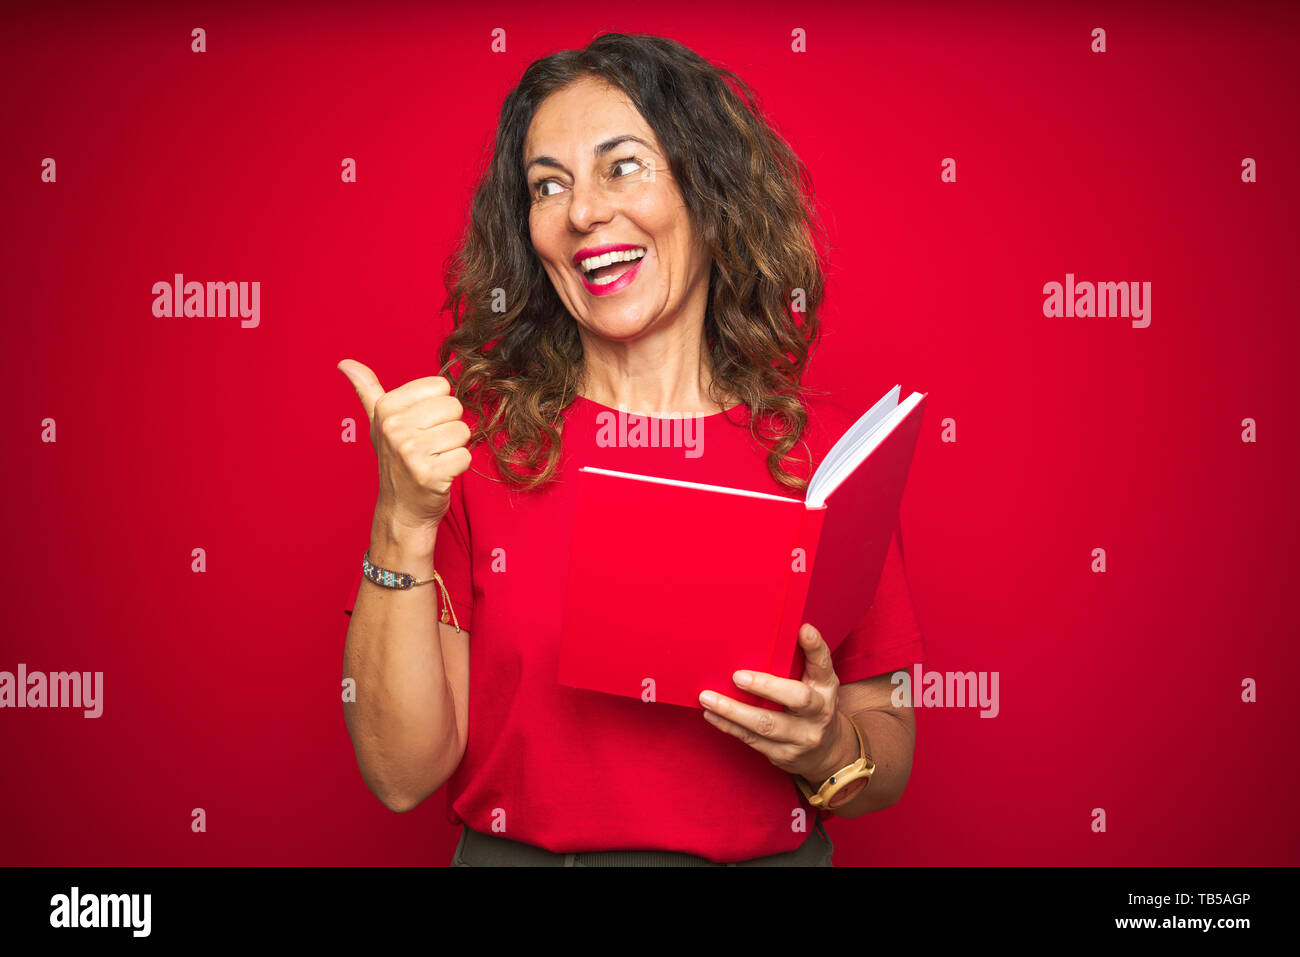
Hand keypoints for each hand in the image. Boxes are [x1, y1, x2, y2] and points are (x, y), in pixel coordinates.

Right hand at [337, 359, 471, 532]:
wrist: (402, 508)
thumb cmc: (396, 460)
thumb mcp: (378, 423)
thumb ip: (367, 390)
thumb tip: (346, 364)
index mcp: (386, 408)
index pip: (440, 386)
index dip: (438, 406)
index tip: (422, 425)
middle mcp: (395, 428)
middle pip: (454, 407)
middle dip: (449, 426)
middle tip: (431, 445)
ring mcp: (411, 452)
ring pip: (463, 431)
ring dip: (454, 448)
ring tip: (435, 459)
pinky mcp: (430, 475)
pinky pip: (465, 456)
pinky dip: (459, 467)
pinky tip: (441, 474)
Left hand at [698, 623, 851, 784]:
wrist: (827, 753)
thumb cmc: (814, 705)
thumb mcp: (817, 682)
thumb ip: (804, 659)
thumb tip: (785, 628)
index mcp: (826, 687)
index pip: (823, 664)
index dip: (814, 647)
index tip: (802, 629)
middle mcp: (819, 713)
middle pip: (797, 698)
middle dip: (766, 687)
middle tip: (737, 676)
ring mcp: (801, 737)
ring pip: (766, 724)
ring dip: (733, 711)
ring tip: (707, 697)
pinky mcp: (783, 755)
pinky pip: (752, 740)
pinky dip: (729, 726)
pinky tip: (712, 714)